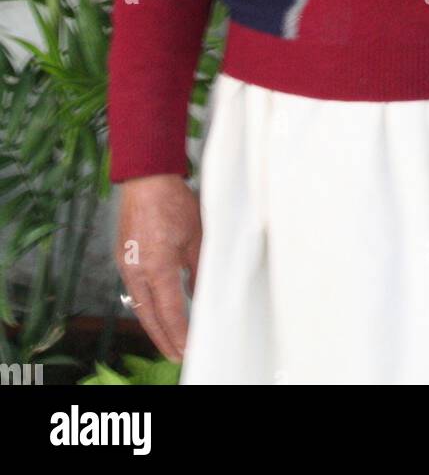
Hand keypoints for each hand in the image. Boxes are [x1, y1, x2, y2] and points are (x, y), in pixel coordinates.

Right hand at [115, 174, 201, 363]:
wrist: (146, 178)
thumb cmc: (173, 202)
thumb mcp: (196, 237)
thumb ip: (198, 270)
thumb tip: (199, 294)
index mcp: (157, 266)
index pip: (170, 311)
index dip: (180, 333)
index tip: (188, 350)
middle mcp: (137, 270)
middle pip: (150, 316)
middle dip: (164, 338)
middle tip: (177, 356)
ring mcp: (126, 265)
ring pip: (140, 305)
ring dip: (154, 324)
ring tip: (169, 339)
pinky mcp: (123, 257)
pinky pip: (134, 289)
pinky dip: (147, 304)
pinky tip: (158, 309)